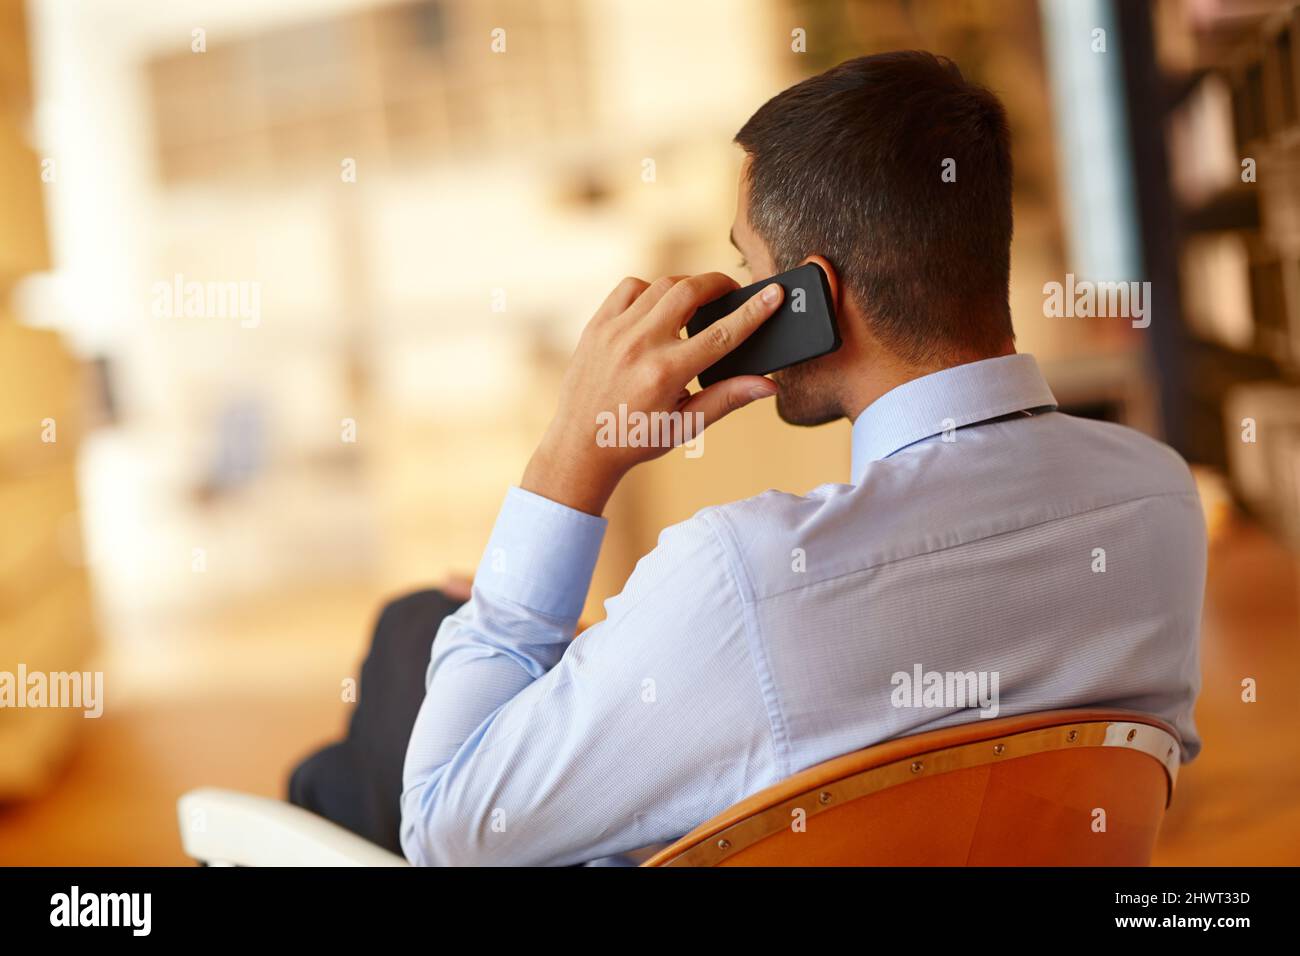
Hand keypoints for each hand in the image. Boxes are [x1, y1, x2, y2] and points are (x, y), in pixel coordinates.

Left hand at [522, 273, 782, 514]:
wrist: (580, 445)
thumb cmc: (636, 438)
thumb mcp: (686, 425)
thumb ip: (728, 399)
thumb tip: (769, 385)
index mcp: (666, 373)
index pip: (722, 333)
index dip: (753, 311)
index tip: (774, 294)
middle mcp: (640, 346)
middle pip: (691, 292)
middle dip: (719, 284)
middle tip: (733, 291)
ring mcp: (615, 332)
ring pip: (662, 285)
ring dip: (687, 286)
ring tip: (700, 301)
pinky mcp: (597, 325)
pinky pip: (630, 288)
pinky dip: (651, 290)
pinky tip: (659, 307)